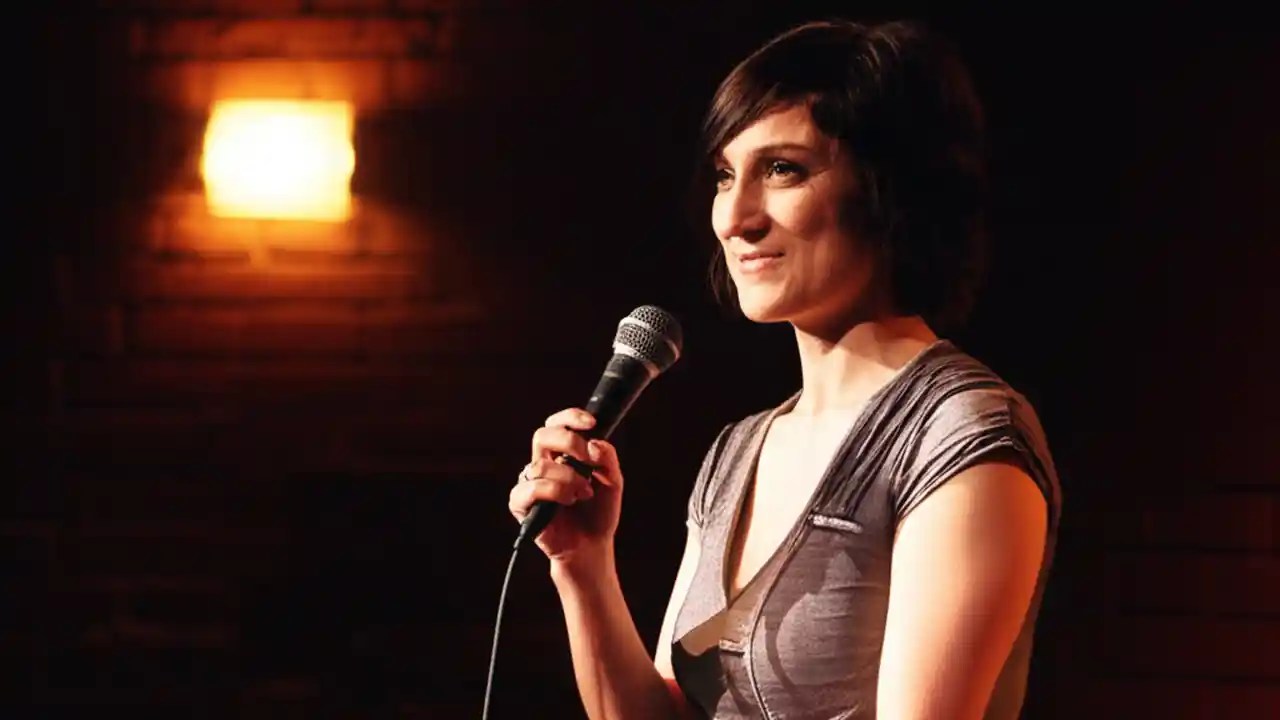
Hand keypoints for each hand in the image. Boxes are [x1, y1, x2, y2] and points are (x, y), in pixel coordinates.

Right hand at [508, 408, 623, 562]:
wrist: (591, 546)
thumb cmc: (599, 512)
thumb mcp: (613, 481)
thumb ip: (607, 458)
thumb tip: (595, 442)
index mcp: (562, 454)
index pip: (556, 424)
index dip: (570, 417)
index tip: (592, 423)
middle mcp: (543, 463)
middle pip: (542, 435)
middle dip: (569, 442)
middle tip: (589, 459)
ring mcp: (529, 482)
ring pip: (541, 465)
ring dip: (569, 477)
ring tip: (585, 493)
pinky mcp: (520, 503)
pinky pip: (532, 487)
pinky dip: (554, 491)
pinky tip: (568, 501)